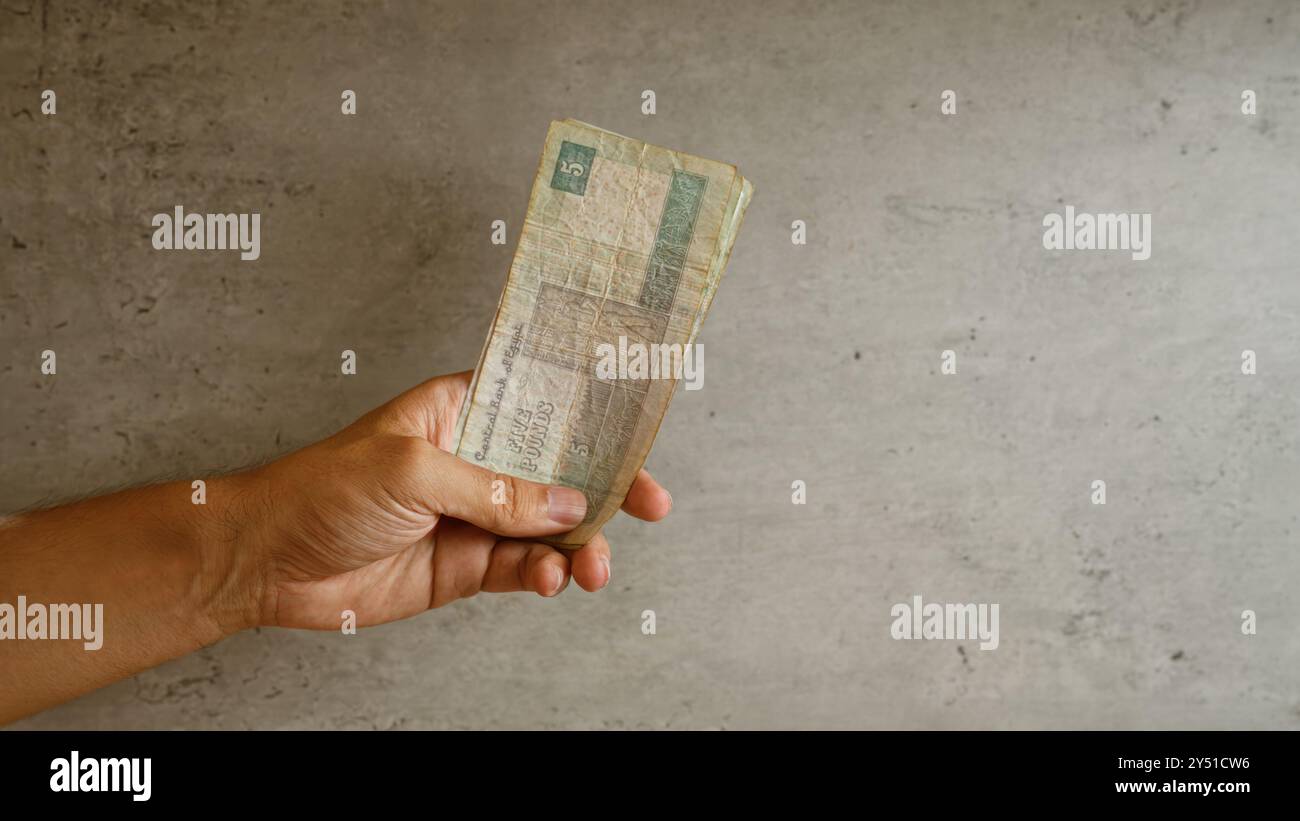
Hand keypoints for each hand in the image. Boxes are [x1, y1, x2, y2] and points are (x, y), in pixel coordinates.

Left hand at [231, 371, 671, 629]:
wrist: (267, 562)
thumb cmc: (320, 489)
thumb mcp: (411, 473)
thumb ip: (494, 491)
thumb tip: (566, 504)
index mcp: (462, 409)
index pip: (542, 403)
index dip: (593, 416)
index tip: (639, 429)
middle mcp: (476, 459)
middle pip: (560, 468)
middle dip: (606, 487)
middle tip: (650, 505)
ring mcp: (474, 514)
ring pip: (549, 526)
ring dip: (580, 545)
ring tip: (592, 567)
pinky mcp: (466, 564)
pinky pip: (523, 568)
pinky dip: (544, 575)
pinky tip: (548, 578)